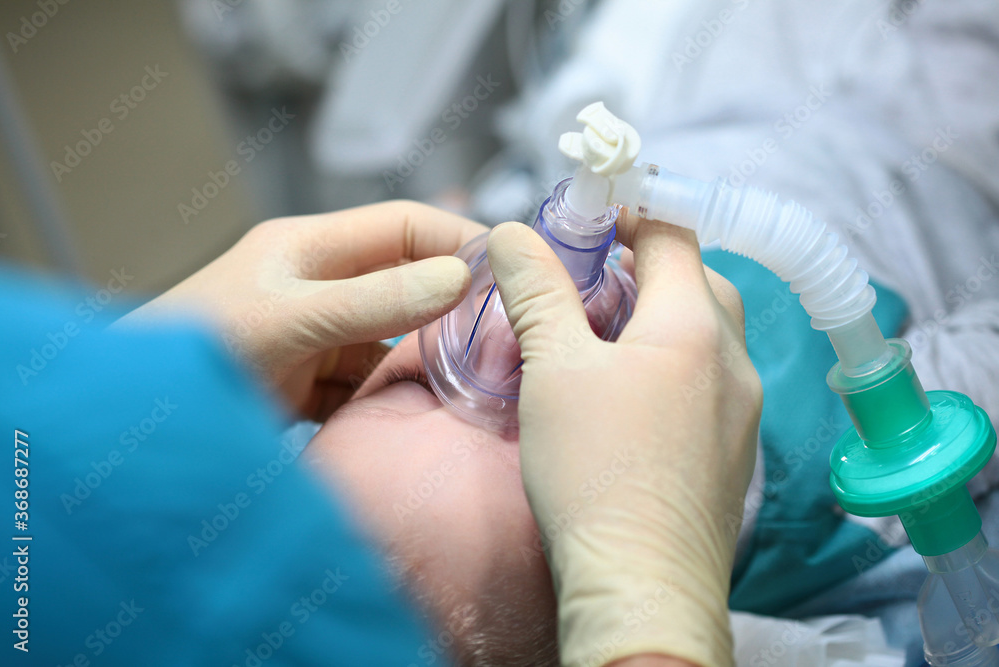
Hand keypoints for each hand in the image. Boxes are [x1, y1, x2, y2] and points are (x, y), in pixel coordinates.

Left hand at [116, 201, 486, 419]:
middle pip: (405, 285)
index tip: (505, 273)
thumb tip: (457, 279)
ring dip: (424, 361)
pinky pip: (369, 384)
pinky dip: (394, 398)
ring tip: (470, 386)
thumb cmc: (195, 347)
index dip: (456, 241)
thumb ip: (374, 303)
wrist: (138, 418)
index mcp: (312, 247)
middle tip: (500, 338)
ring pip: (393, 340)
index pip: (404, 226)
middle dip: (448, 308)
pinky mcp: (311, 383)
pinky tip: (422, 416)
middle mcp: (320, 286)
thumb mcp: (290, 319)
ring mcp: (317, 336)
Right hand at [486, 214, 761, 666]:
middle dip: (646, 265)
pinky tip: (628, 396)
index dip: (630, 213)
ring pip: (706, 335)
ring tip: (602, 336)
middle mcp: (734, 362)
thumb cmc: (595, 473)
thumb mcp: (552, 368)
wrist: (642, 586)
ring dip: (660, 317)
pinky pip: (709, 382)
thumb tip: (512, 233)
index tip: (586, 221)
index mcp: (695, 327)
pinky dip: (673, 364)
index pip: (675, 233)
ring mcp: (741, 411)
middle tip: (589, 279)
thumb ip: (537, 291)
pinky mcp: (732, 452)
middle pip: (698, 281)